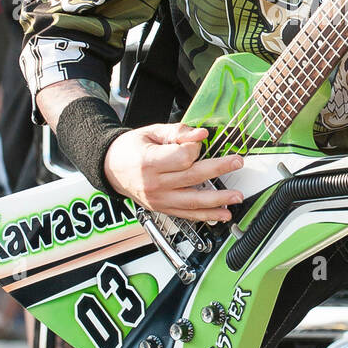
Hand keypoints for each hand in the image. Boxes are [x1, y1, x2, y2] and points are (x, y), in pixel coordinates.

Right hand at [103, 122, 244, 221]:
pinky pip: (187, 214)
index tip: (198, 142)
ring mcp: (158, 199)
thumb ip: (177, 132)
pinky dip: (206, 215)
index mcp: (149, 162)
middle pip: (192, 178)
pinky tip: (221, 214)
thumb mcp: (151, 132)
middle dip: (218, 169)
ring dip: (218, 200)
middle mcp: (154, 184)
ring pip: (192, 202)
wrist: (111, 168)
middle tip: (237, 162)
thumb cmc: (130, 148)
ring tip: (237, 197)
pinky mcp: (162, 208)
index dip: (195, 148)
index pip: (182, 158)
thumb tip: (201, 134)